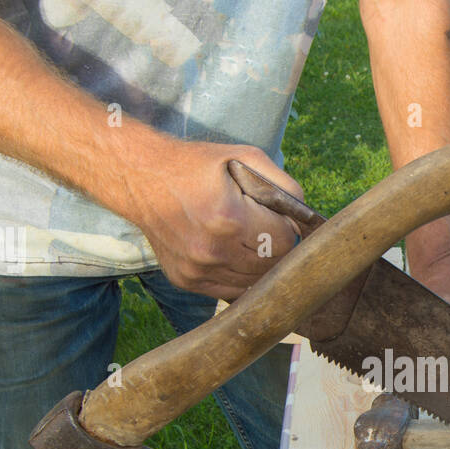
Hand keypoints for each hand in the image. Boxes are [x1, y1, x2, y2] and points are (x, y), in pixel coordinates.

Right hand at [125, 138, 303, 299]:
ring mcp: (198, 270)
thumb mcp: (244, 158)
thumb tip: (308, 220)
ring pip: (254, 282)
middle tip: (262, 228)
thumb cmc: (197, 166)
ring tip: (246, 239)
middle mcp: (213, 250)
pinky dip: (239, 275)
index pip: (285, 242)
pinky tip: (231, 253)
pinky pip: (231, 290)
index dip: (286, 229)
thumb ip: (283, 187)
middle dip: (275, 247)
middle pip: (272, 266)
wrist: (141, 178)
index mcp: (229, 219)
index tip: (275, 219)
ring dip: (258, 264)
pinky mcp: (187, 281)